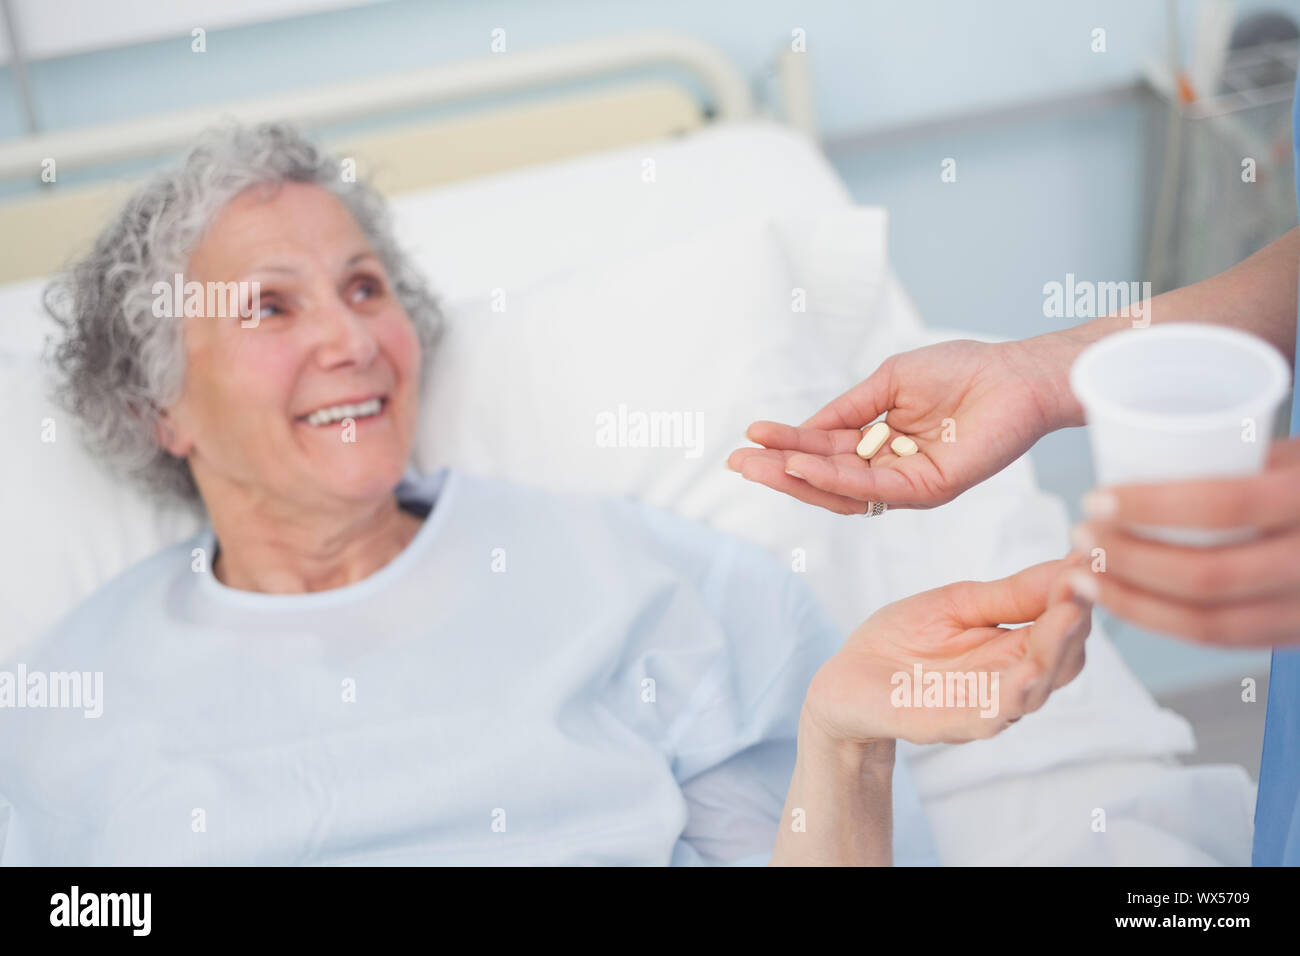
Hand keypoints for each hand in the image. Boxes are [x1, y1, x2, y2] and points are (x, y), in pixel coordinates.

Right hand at [727, 335, 1079, 513]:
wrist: (1016, 373)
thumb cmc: (961, 370)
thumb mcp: (887, 383)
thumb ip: (848, 410)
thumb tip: (802, 433)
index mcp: (881, 445)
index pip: (825, 452)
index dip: (786, 446)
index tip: (749, 437)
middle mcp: (891, 471)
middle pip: (825, 479)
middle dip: (779, 470)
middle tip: (738, 462)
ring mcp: (909, 484)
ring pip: (842, 490)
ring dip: (797, 479)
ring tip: (760, 464)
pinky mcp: (929, 489)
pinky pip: (873, 489)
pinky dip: (835, 479)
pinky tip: (803, 466)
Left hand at [802, 556, 1092, 744]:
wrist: (843, 682)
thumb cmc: (902, 641)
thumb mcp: (959, 603)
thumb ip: (1012, 594)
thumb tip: (1073, 564)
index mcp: (1015, 648)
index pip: (1066, 625)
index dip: (1081, 594)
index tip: (1094, 558)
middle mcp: (1008, 681)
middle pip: (1063, 659)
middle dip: (1075, 622)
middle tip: (1084, 582)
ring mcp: (978, 706)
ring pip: (1033, 690)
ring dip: (1053, 654)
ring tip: (1067, 616)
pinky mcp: (942, 724)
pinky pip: (985, 717)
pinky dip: (1009, 697)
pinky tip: (1026, 674)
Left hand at [1069, 437, 1299, 646]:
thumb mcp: (1293, 454)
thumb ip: (1233, 462)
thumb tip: (1137, 460)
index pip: (1225, 505)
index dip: (1150, 506)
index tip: (1095, 498)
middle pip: (1206, 576)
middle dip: (1128, 561)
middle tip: (1081, 537)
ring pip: (1209, 624)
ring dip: (1133, 603)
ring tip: (1087, 576)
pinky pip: (1225, 641)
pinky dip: (1166, 625)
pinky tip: (1127, 604)